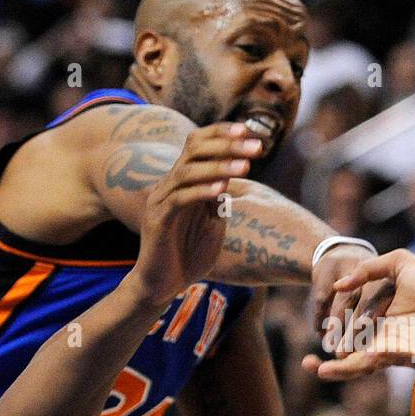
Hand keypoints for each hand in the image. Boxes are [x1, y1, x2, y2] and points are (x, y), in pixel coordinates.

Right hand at [133, 123, 263, 303]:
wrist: (161, 285)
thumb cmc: (187, 254)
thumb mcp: (211, 222)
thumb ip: (219, 200)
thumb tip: (234, 177)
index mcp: (182, 181)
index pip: (198, 144)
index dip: (223, 133)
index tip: (251, 130)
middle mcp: (168, 184)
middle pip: (194, 150)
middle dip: (227, 145)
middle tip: (257, 146)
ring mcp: (160, 200)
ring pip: (187, 171)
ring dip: (219, 166)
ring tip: (246, 166)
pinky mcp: (157, 220)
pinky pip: (180, 199)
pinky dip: (201, 192)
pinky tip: (222, 191)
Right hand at [304, 249, 414, 379]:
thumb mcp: (397, 263)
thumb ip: (367, 269)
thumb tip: (339, 285)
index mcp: (378, 321)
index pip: (347, 335)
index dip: (330, 339)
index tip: (315, 338)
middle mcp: (385, 338)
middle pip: (351, 359)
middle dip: (329, 366)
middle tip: (309, 364)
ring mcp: (399, 347)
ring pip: (366, 365)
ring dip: (344, 370)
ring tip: (322, 371)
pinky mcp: (414, 351)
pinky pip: (389, 357)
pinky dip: (374, 357)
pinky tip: (363, 355)